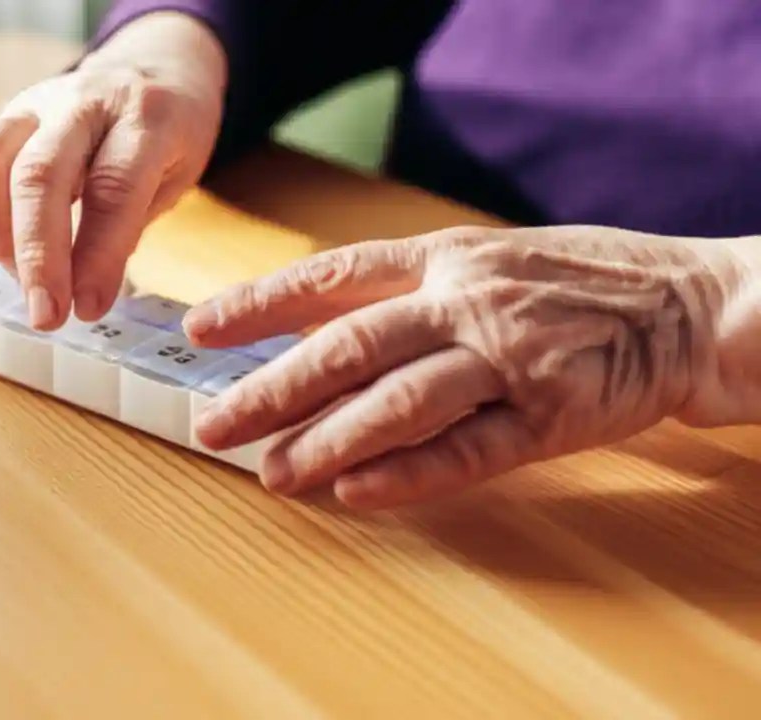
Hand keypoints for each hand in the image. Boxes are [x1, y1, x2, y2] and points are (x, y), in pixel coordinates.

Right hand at [0, 12, 226, 329]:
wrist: (155, 65)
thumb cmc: (170, 136)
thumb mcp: (176, 175)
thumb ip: (130, 222)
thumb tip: (86, 289)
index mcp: (147, 117)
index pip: (114, 187)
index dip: (98, 254)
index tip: (89, 309)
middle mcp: (86, 101)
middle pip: (41, 174)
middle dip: (38, 255)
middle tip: (46, 316)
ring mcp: (38, 102)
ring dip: (0, 239)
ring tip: (27, 287)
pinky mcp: (7, 113)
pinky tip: (10, 254)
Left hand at [183, 225, 760, 508]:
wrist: (690, 305)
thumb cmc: (574, 282)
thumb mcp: (484, 257)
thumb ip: (404, 286)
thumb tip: (308, 319)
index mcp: (444, 256)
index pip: (331, 275)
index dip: (260, 302)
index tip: (200, 329)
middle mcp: (466, 301)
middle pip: (348, 345)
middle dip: (270, 387)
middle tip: (213, 424)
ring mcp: (508, 359)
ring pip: (399, 403)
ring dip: (327, 440)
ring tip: (273, 474)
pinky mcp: (549, 415)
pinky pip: (466, 451)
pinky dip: (407, 474)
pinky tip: (354, 492)